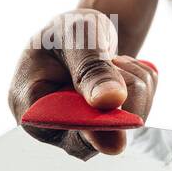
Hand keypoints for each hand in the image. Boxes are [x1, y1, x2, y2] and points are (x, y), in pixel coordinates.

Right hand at [7, 9, 156, 158]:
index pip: (58, 132)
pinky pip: (139, 117)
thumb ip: (91, 68)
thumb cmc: (69, 30)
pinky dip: (142, 89)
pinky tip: (123, 70)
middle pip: (97, 140)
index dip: (91, 125)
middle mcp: (53, 127)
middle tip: (119, 62)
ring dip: (135, 87)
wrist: (84, 32)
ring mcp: (81, 132)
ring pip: (126, 128)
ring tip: (116, 60)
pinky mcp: (106, 130)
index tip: (117, 105)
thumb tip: (110, 102)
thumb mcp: (77, 37)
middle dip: (121, 99)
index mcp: (29, 106)